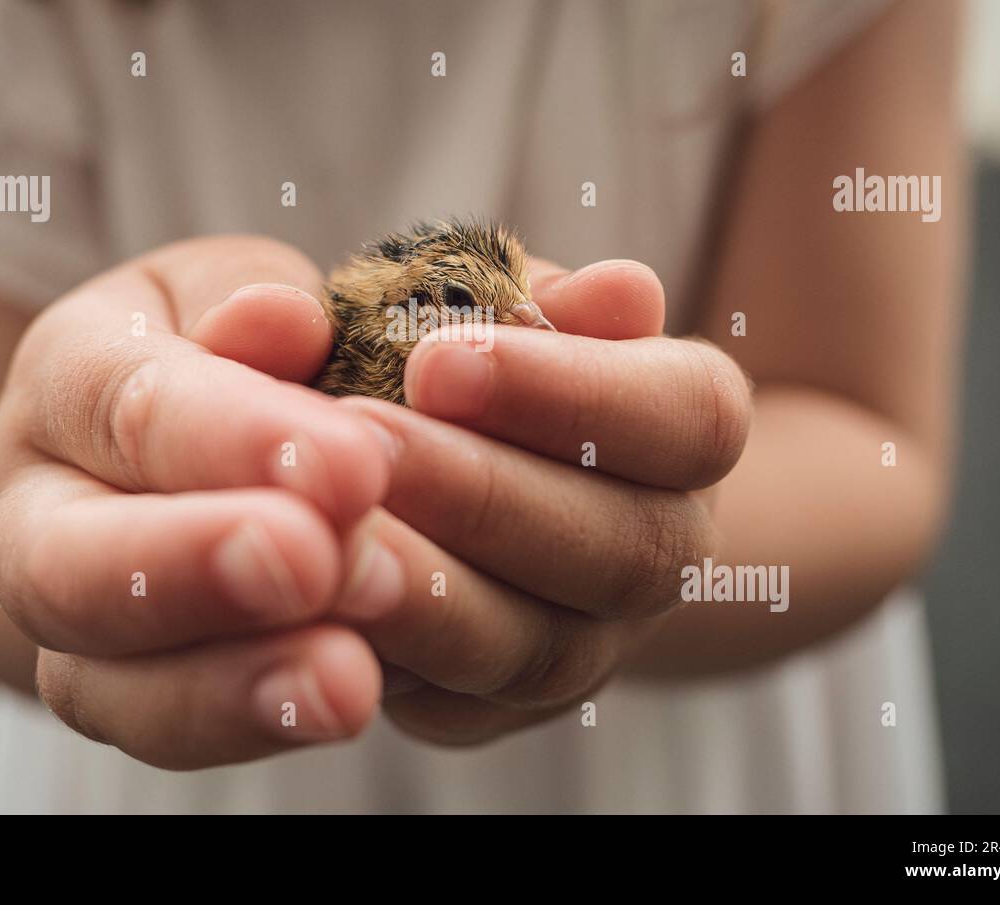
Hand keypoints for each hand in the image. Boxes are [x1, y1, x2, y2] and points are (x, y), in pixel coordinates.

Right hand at [0, 236, 396, 767]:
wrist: (188, 447)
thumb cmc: (230, 347)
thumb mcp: (238, 289)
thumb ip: (254, 300)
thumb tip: (280, 321)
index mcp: (68, 378)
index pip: (127, 402)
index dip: (230, 435)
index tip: (349, 461)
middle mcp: (39, 512)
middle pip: (68, 567)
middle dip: (197, 569)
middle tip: (318, 563)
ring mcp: (75, 624)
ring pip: (103, 685)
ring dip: (231, 684)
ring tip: (347, 678)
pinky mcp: (132, 697)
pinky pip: (169, 733)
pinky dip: (252, 723)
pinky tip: (339, 704)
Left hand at [332, 259, 751, 743]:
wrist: (423, 460)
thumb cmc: (452, 351)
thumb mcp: (474, 299)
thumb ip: (519, 290)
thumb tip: (621, 289)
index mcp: (681, 430)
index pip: (689, 417)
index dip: (576, 393)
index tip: (440, 358)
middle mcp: (659, 549)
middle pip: (627, 548)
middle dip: (486, 492)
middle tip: (361, 440)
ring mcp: (588, 644)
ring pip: (540, 647)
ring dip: (433, 593)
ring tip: (329, 538)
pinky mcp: (497, 709)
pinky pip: (454, 707)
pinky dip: (382, 660)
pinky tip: (310, 609)